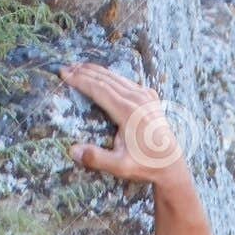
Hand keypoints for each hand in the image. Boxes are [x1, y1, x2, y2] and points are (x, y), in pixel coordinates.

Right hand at [58, 63, 187, 184]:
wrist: (171, 165)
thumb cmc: (145, 166)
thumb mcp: (120, 167)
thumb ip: (96, 158)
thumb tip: (72, 151)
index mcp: (128, 112)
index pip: (98, 89)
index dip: (80, 80)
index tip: (63, 74)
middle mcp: (137, 99)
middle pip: (105, 79)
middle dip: (84, 72)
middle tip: (65, 68)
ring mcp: (146, 96)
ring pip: (116, 77)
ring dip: (96, 71)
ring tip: (79, 67)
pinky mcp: (150, 97)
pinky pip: (127, 81)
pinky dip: (111, 76)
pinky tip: (102, 75)